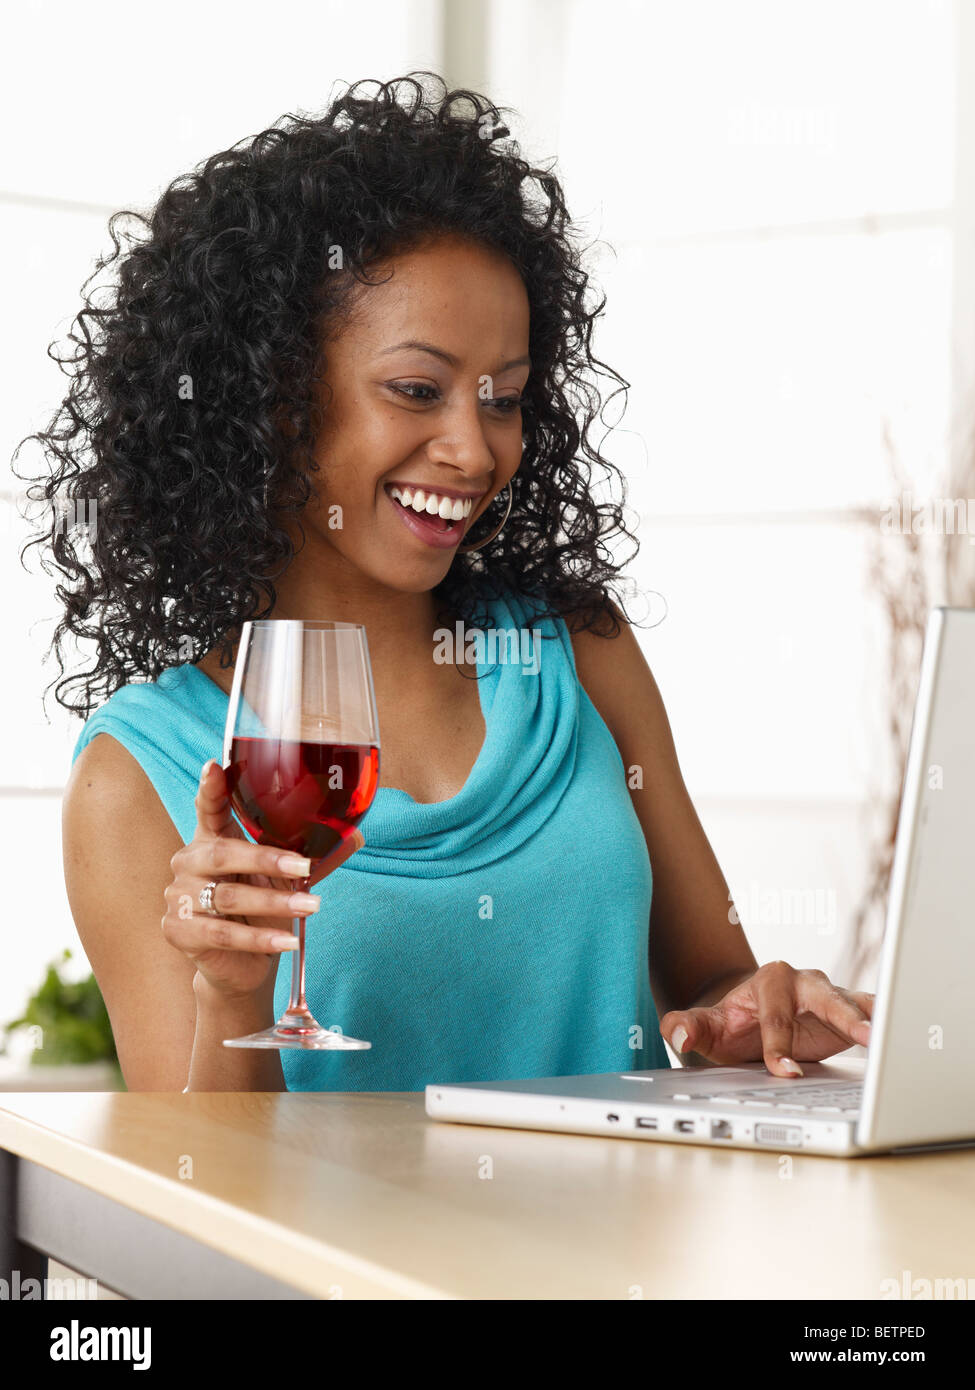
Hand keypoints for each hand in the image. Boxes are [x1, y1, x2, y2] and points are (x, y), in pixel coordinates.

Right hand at [162, 759, 363, 1002]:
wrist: (242, 964)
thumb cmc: (261, 910)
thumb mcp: (286, 880)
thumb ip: (312, 857)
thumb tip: (356, 836)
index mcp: (212, 839)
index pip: (208, 808)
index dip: (210, 788)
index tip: (215, 765)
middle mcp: (188, 862)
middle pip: (223, 854)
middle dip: (267, 860)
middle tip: (304, 868)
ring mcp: (178, 897)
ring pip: (227, 896)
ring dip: (274, 903)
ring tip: (311, 907)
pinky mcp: (179, 932)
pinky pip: (223, 934)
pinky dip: (260, 938)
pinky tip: (288, 940)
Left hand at [659, 961, 874, 1077]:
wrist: (753, 1020)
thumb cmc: (734, 1025)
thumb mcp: (710, 1028)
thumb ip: (687, 1027)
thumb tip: (677, 1034)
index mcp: (770, 981)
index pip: (776, 1016)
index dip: (780, 1044)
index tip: (784, 1071)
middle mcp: (804, 981)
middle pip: (823, 997)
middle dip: (839, 1016)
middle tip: (861, 1037)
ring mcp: (829, 994)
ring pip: (852, 1003)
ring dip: (869, 1018)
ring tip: (887, 1035)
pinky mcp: (849, 1011)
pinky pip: (869, 1013)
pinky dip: (884, 1022)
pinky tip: (899, 1035)